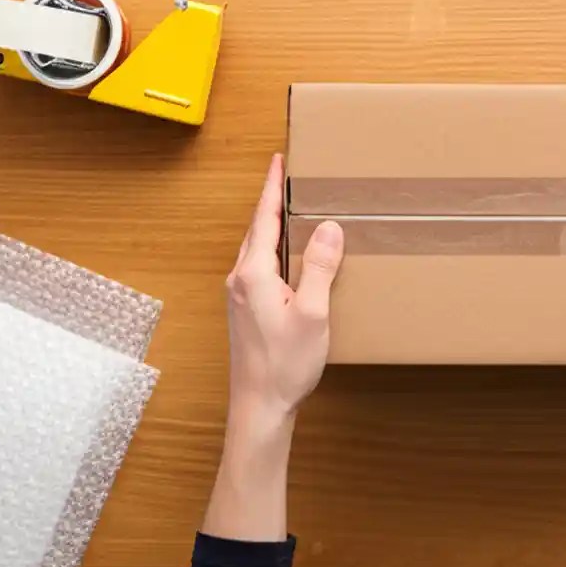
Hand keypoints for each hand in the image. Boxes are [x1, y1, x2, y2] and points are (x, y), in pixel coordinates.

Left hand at [203, 154, 343, 541]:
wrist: (258, 406)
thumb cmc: (285, 365)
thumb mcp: (314, 314)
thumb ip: (320, 268)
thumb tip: (327, 227)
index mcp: (254, 274)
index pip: (265, 219)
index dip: (272, 188)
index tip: (278, 160)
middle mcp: (240, 279)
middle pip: (257, 230)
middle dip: (271, 201)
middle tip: (286, 177)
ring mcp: (238, 296)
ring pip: (255, 249)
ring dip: (270, 226)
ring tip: (288, 210)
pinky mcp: (243, 311)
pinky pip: (257, 267)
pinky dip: (271, 250)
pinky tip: (286, 258)